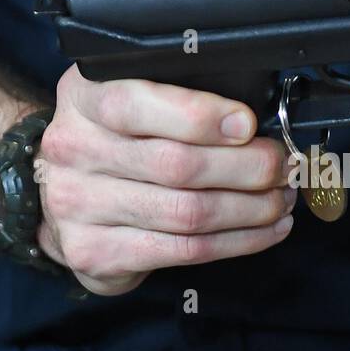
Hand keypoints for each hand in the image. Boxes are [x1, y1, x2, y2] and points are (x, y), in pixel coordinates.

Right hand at [35, 65, 295, 294]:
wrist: (66, 195)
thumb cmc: (118, 141)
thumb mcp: (135, 99)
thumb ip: (181, 98)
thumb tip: (253, 121)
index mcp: (83, 98)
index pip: (136, 104)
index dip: (200, 116)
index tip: (248, 125)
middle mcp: (71, 149)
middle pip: (176, 164)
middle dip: (247, 167)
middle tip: (283, 166)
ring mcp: (77, 205)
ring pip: (188, 213)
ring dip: (250, 209)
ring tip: (280, 199)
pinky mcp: (95, 252)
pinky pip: (185, 251)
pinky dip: (238, 242)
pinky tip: (265, 230)